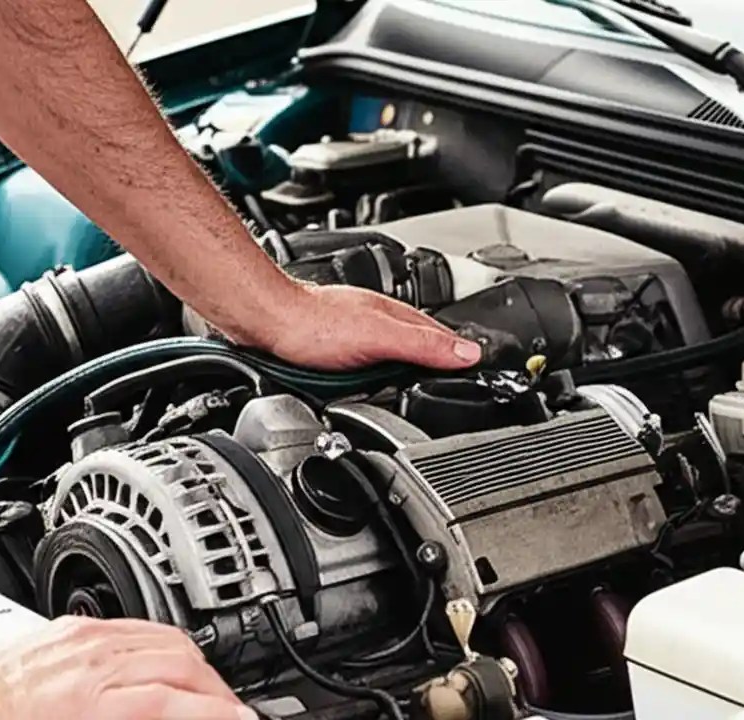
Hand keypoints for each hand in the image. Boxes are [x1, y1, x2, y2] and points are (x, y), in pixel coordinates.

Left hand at [0, 615, 254, 719]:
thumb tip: (166, 716)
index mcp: (95, 704)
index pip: (182, 703)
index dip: (223, 713)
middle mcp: (93, 663)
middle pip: (183, 665)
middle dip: (217, 691)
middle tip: (233, 712)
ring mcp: (81, 639)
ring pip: (163, 639)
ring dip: (196, 666)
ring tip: (209, 691)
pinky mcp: (66, 627)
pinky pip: (133, 625)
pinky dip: (162, 645)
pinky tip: (167, 660)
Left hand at [232, 284, 482, 371]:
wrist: (267, 325)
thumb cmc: (312, 325)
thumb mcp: (379, 336)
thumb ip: (423, 345)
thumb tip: (467, 354)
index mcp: (398, 318)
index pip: (444, 339)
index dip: (460, 359)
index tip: (476, 377)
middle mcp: (380, 325)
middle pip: (418, 354)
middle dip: (429, 374)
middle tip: (445, 395)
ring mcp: (358, 340)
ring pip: (391, 365)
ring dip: (398, 381)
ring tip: (409, 398)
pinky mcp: (337, 355)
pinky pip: (366, 374)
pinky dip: (370, 386)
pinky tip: (367, 394)